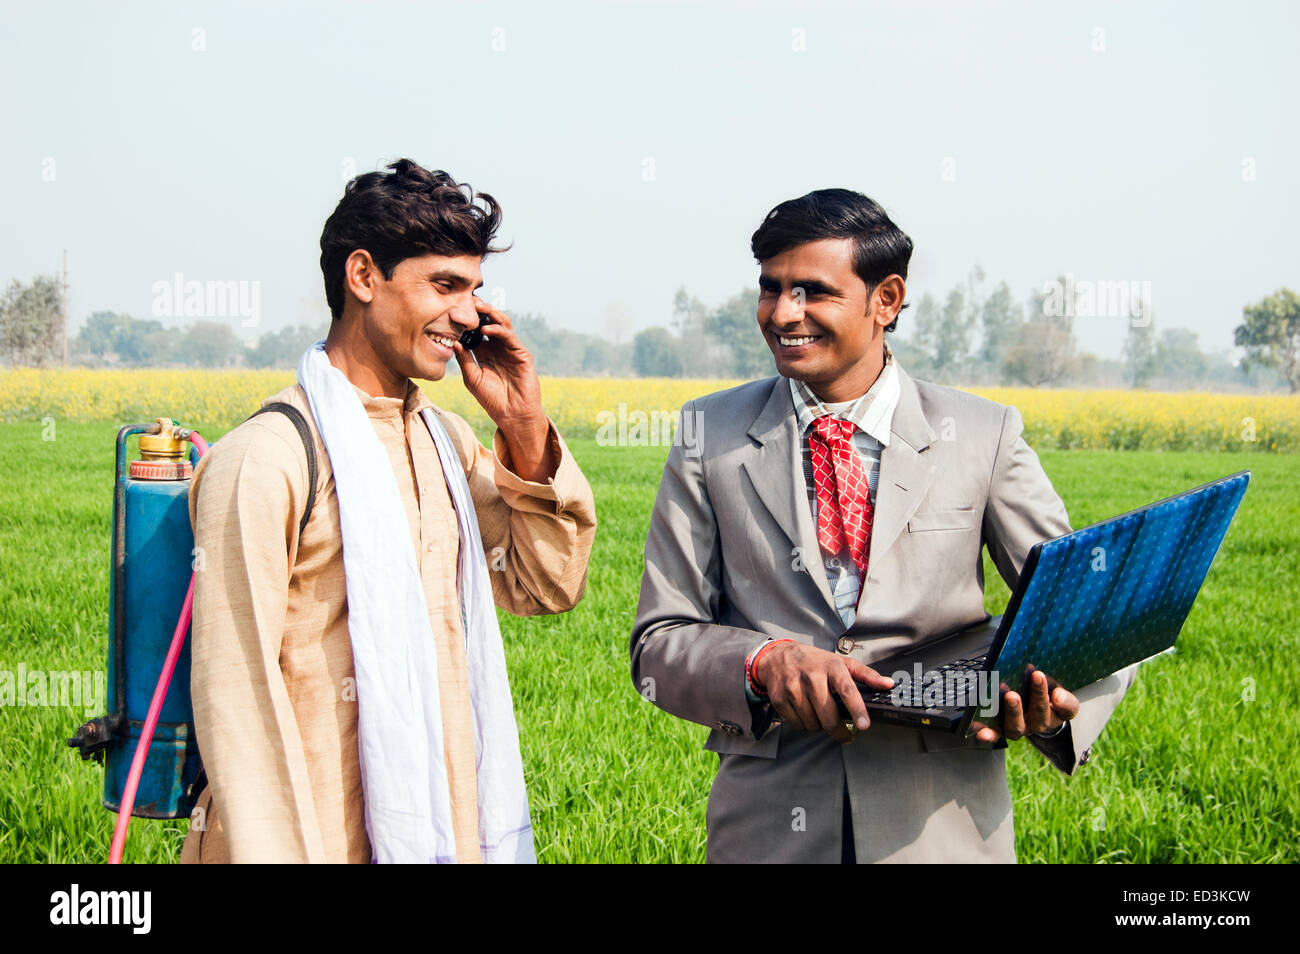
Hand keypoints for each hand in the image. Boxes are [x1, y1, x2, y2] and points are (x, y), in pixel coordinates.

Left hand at [453, 299, 555, 480]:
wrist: (511, 414)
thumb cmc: (492, 399)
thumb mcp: (472, 378)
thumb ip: (464, 359)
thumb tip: (452, 340)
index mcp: (485, 352)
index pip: (475, 330)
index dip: (466, 319)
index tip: (453, 309)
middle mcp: (498, 347)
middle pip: (489, 322)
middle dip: (479, 310)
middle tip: (466, 300)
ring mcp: (510, 349)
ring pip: (502, 324)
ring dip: (490, 314)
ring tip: (477, 308)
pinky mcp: (521, 354)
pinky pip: (510, 337)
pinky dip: (498, 330)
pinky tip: (485, 329)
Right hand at [753, 642, 893, 743]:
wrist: (777, 656)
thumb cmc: (813, 661)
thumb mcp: (840, 662)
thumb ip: (866, 674)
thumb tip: (888, 684)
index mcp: (831, 666)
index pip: (847, 690)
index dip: (857, 709)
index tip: (864, 725)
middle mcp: (812, 675)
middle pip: (829, 715)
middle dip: (838, 730)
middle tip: (843, 733)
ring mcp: (793, 687)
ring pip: (813, 723)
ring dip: (819, 726)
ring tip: (819, 714)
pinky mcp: (779, 698)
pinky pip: (797, 724)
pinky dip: (804, 724)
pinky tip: (805, 713)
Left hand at [970, 665, 1078, 742]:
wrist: (1030, 707)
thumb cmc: (1045, 697)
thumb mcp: (1059, 695)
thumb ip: (1065, 698)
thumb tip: (1058, 696)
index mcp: (1057, 714)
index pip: (1065, 710)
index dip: (1063, 701)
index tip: (1058, 689)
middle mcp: (1038, 724)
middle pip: (1040, 716)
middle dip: (1037, 697)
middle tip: (1037, 677)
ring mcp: (1019, 728)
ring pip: (1017, 726)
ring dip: (1014, 711)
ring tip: (1011, 695)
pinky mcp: (1001, 729)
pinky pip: (995, 733)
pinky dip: (988, 733)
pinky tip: (981, 730)